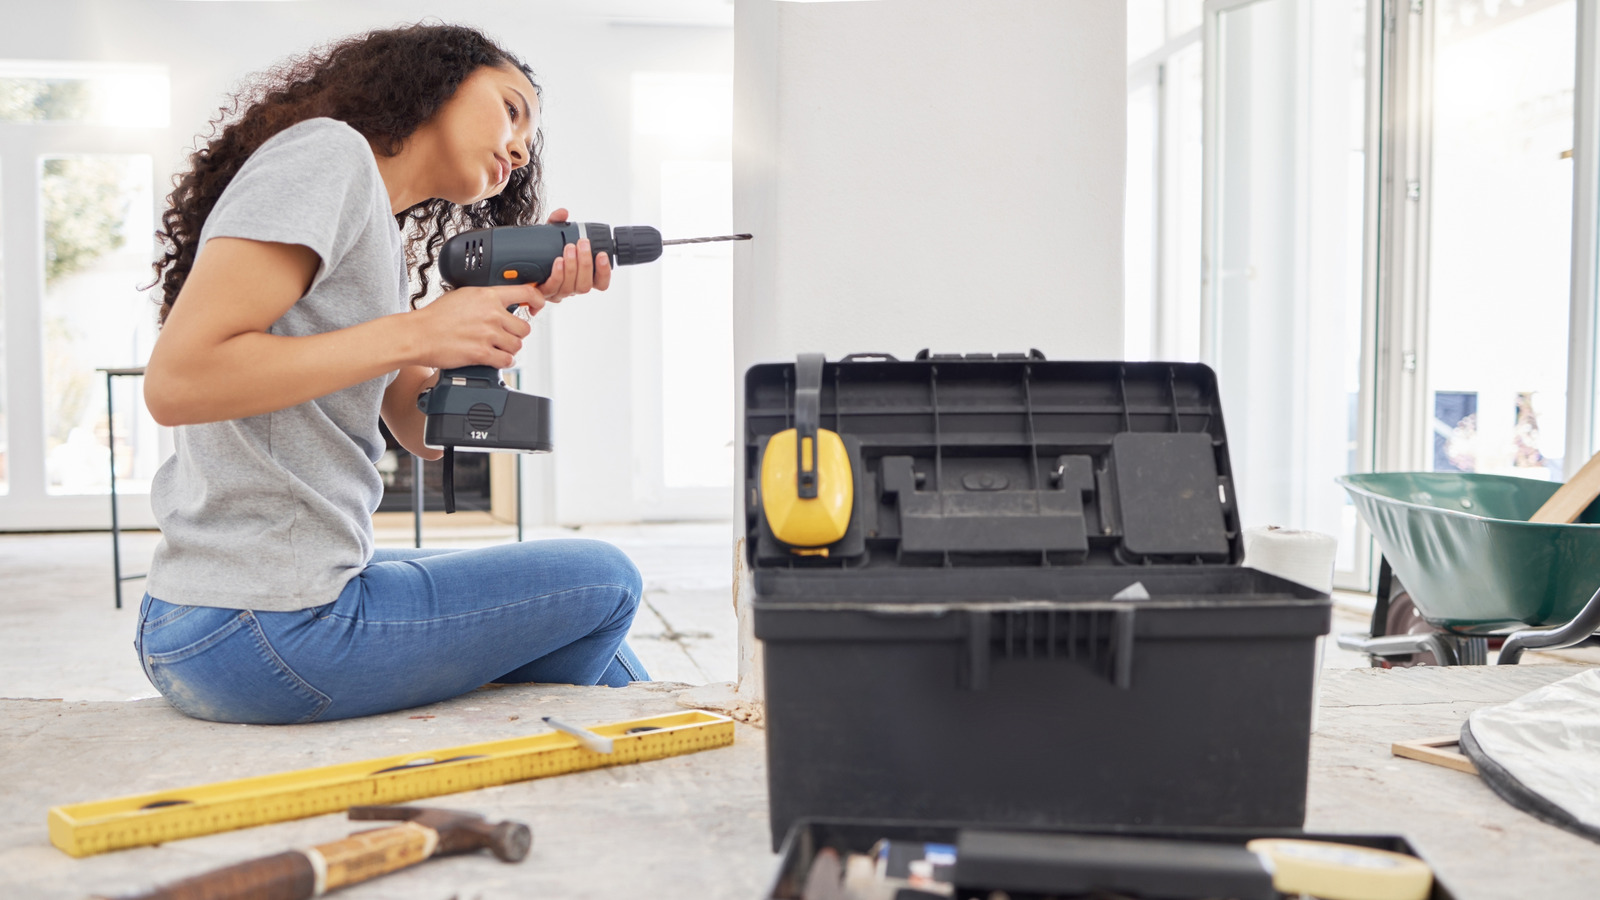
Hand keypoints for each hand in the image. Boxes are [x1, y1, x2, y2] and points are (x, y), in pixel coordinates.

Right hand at [411, 283, 537, 369]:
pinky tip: (493, 358)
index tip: (536, 307)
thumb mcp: (463, 295)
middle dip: (516, 334)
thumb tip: (503, 302)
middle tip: (504, 336)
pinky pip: (507, 361)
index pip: (525, 293)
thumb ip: (486, 298)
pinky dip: (502, 362)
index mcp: (487, 295)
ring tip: (496, 347)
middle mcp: (491, 313)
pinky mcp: (482, 353)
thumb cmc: (436, 317)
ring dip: (509, 349)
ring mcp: (488, 334)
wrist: (418, 334)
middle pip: (524, 327)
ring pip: (517, 345)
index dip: (536, 301)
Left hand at [536, 208, 612, 304]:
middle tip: (582, 244)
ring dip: (572, 267)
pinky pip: (553, 288)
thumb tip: (563, 213)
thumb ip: (558, 223)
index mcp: (581, 277)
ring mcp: (557, 292)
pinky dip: (558, 274)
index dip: (604, 271)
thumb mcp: (550, 235)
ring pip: (571, 287)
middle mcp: (571, 287)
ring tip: (569, 249)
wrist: (519, 263)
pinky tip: (558, 262)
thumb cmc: (541, 252)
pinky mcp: (543, 293)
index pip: (600, 282)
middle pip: (586, 285)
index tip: (601, 254)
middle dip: (586, 263)